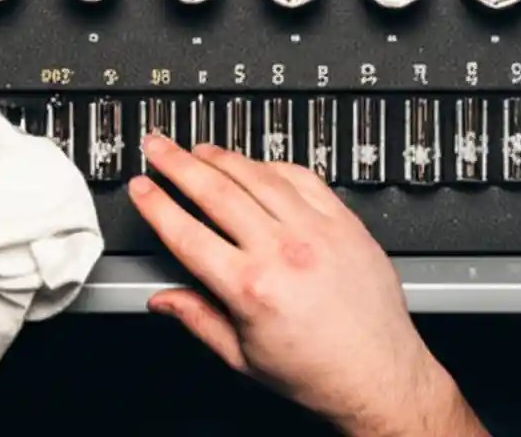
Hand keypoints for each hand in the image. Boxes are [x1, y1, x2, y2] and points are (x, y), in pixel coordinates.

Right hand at [130, 135, 486, 436]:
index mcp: (251, 289)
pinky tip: (256, 162)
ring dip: (223, 157)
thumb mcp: (243, 357)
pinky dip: (274, 165)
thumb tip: (163, 300)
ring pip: (259, 176)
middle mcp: (284, 252)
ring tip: (199, 148)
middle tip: (159, 146)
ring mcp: (317, 232)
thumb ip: (197, 319)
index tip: (141, 188)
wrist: (378, 374)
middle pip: (217, 192)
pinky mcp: (344, 223)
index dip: (157, 205)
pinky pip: (304, 178)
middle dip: (179, 163)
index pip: (187, 233)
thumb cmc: (318, 371)